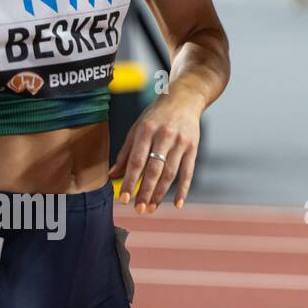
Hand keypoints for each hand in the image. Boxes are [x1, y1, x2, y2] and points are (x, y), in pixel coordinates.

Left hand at [108, 90, 202, 212]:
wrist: (185, 98)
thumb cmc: (156, 115)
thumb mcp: (138, 128)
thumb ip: (126, 152)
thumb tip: (113, 175)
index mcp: (147, 130)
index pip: (137, 161)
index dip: (129, 182)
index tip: (123, 199)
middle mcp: (165, 136)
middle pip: (154, 169)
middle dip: (145, 192)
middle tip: (138, 209)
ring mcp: (181, 142)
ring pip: (171, 173)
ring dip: (161, 193)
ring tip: (151, 208)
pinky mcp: (194, 147)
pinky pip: (188, 171)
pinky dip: (183, 189)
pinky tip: (178, 203)